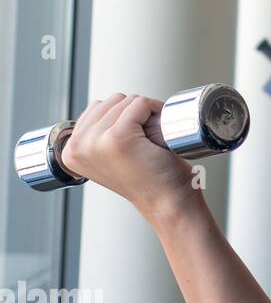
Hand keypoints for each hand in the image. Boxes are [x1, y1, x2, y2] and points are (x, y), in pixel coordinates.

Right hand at [60, 93, 196, 216]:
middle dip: (133, 112)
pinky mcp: (118, 136)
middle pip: (110, 101)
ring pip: (125, 101)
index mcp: (70, 151)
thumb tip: (103, 105)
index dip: (122, 116)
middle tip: (147, 139)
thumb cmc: (149, 180)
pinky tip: (160, 131)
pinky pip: (139, 104)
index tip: (135, 140)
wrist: (168, 202)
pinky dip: (155, 110)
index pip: (96, 108)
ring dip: (145, 112)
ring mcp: (96, 141)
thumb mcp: (110, 157)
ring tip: (152, 139)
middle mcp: (76, 146)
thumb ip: (98, 136)